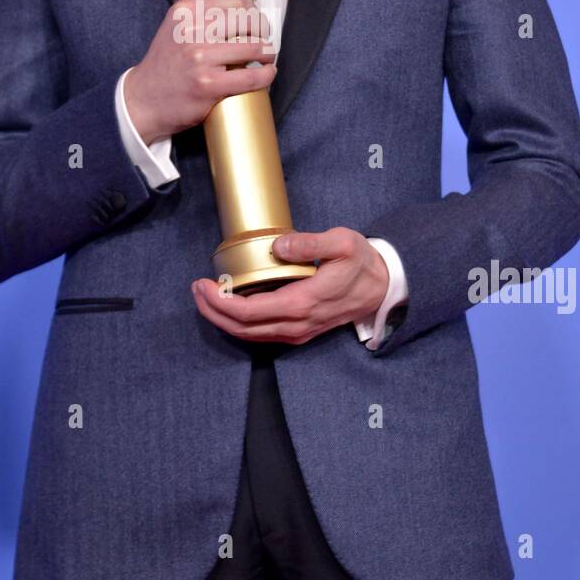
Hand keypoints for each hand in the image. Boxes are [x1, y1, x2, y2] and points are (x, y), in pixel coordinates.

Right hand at [124, 0, 275, 144]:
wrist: (143, 99)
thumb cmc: (166, 65)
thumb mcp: (175, 28)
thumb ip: (202, 16)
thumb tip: (244, 12)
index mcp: (186, 12)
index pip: (236, 0)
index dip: (253, 11)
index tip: (255, 24)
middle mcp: (192, 30)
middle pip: (249, 20)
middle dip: (263, 31)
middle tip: (264, 42)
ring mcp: (200, 57)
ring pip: (254, 47)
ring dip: (268, 53)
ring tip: (266, 58)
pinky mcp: (209, 84)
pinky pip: (252, 76)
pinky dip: (266, 75)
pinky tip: (266, 74)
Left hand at [191, 228, 389, 345]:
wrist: (383, 288)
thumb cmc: (362, 263)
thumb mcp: (342, 244)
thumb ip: (309, 243)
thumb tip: (278, 246)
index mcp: (301, 303)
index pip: (248, 312)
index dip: (219, 301)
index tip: (204, 283)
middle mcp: (296, 324)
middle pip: (241, 329)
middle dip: (212, 311)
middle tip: (196, 289)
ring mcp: (297, 331)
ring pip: (249, 335)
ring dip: (223, 319)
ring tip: (206, 297)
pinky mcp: (299, 331)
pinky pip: (261, 334)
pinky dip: (239, 324)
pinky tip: (229, 308)